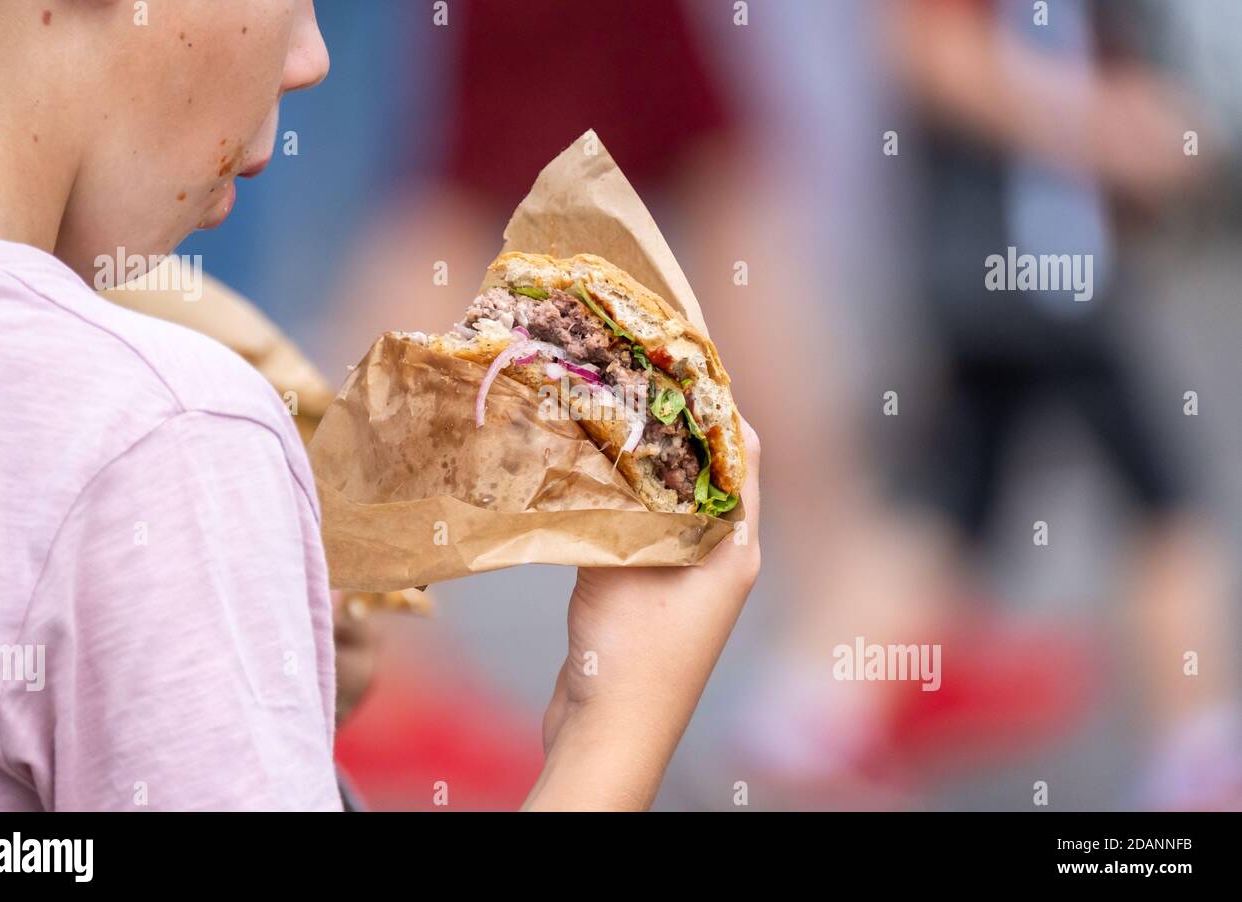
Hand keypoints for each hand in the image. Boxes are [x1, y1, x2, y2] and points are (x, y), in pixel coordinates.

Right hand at [525, 418, 761, 809]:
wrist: (611, 734)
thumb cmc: (632, 657)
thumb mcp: (628, 566)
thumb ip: (627, 505)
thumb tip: (607, 447)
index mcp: (737, 548)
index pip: (742, 455)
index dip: (719, 404)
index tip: (683, 361)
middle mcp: (722, 558)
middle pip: (710, 473)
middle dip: (677, 427)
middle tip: (635, 381)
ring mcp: (687, 578)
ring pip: (675, 500)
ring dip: (648, 462)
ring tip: (610, 417)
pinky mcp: (651, 594)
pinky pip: (645, 528)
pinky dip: (625, 498)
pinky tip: (590, 479)